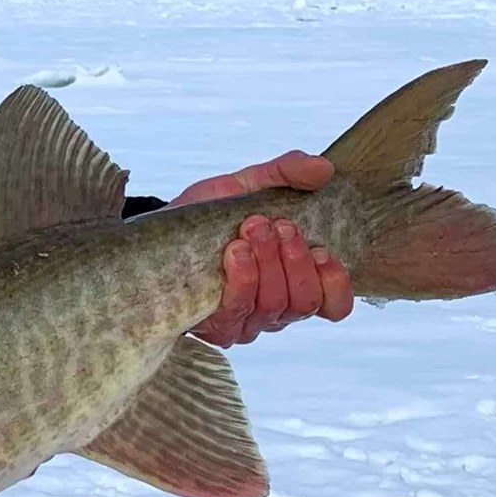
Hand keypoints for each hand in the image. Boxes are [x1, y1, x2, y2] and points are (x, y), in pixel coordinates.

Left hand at [171, 151, 353, 345]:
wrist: (159, 232)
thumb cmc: (210, 216)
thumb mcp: (249, 186)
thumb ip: (286, 173)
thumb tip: (323, 168)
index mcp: (294, 281)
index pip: (334, 304)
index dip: (336, 283)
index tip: (322, 250)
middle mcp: (275, 309)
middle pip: (304, 302)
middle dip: (295, 260)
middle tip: (278, 225)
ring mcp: (245, 322)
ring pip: (274, 307)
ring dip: (268, 264)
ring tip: (252, 228)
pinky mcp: (215, 327)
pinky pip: (237, 313)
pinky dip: (241, 279)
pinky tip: (235, 252)